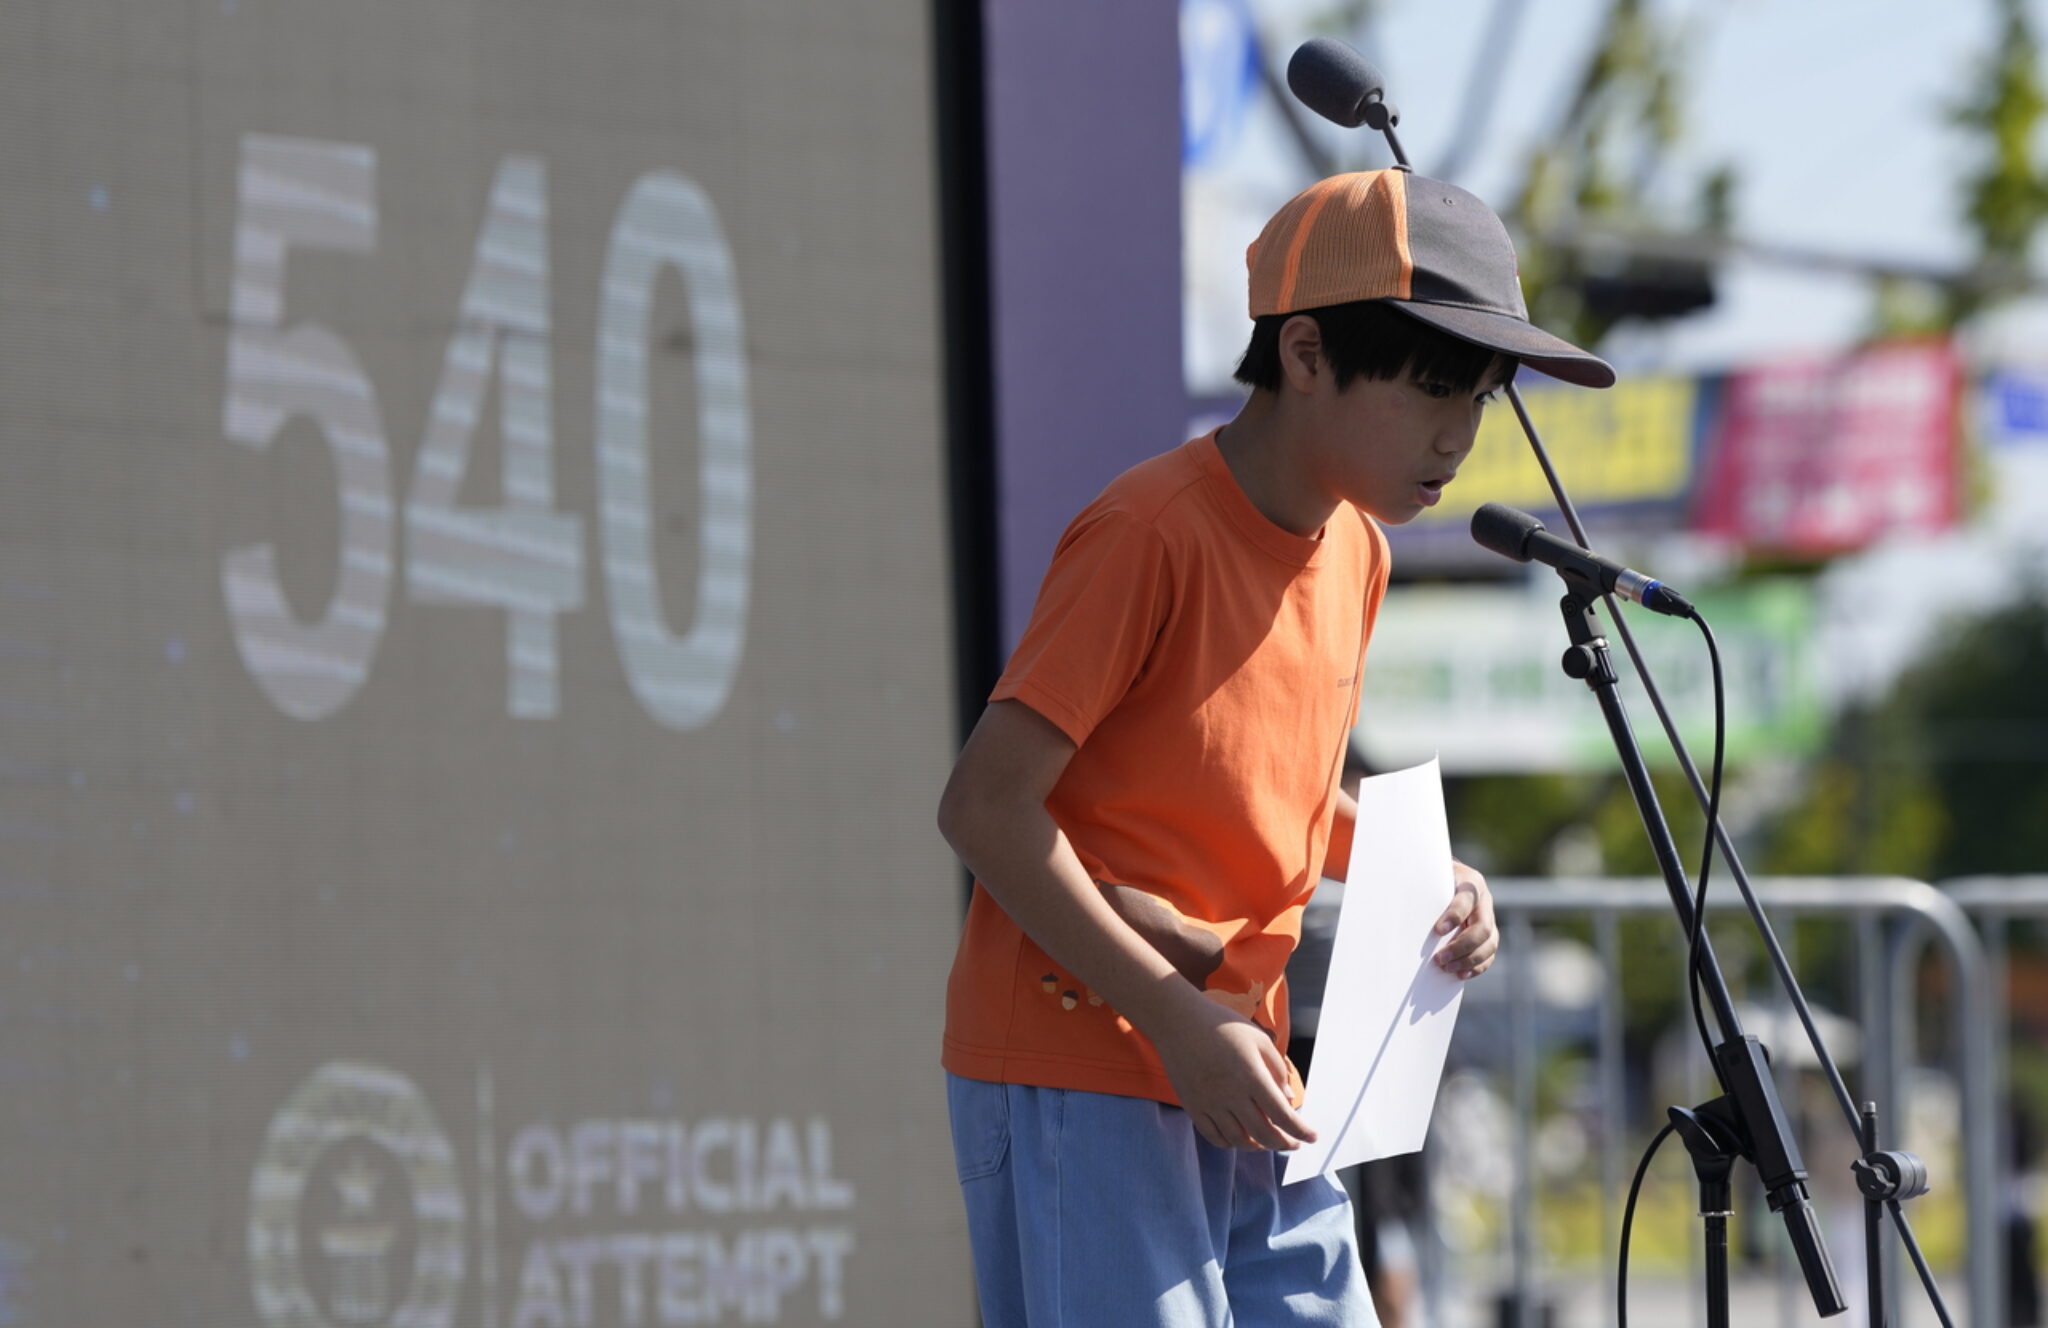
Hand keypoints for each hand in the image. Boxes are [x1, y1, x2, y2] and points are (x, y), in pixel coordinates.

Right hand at [1151, 995, 1317, 1150]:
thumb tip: (1288, 1100)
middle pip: (1263, 1134)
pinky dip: (1230, 1143)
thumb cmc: (1221, 1024)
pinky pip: (1213, 1136)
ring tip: (1266, 1140)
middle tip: (1292, 1143)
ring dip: (1258, 1145)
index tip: (1311, 1136)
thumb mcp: (1258, 1038)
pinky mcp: (1193, 1106)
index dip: (1300, 1130)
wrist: (1178, 1020)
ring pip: (1238, 1140)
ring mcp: (1209, 1103)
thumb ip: (1277, 1069)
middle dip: (1283, 1144)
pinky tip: (1239, 1137)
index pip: (1282, 1115)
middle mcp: (1231, 1095)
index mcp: (1251, 1076)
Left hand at [1432, 859, 1497, 978]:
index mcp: (1470, 882)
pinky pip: (1489, 954)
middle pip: (1483, 928)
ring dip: (1469, 960)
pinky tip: (1460, 974)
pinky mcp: (1488, 935)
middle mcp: (1484, 901)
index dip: (1455, 916)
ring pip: (1490, 944)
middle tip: (1439, 959)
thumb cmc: (1433, 878)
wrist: (1446, 878)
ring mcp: (1489, 919)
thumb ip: (1424, 886)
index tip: (1438, 930)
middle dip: (1461, 946)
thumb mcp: (1430, 876)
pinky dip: (1477, 967)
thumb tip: (1401, 903)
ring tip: (1447, 967)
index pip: (1467, 900)